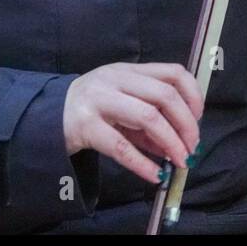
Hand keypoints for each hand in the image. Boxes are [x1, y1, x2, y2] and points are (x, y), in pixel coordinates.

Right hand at [63, 62, 203, 183]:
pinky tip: (155, 175)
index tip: (199, 117)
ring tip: (179, 160)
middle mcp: (115, 79)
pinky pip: (121, 147)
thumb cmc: (92, 108)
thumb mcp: (122, 105)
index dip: (193, 95)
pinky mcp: (85, 126)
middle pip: (164, 95)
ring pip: (147, 117)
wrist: (47, 114)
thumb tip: (179, 144)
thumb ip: (150, 121)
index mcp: (128, 70)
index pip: (172, 72)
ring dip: (171, 142)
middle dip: (186, 124)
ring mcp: (99, 100)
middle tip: (192, 147)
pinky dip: (143, 164)